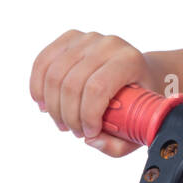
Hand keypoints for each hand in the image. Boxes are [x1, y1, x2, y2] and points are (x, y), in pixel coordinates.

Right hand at [30, 29, 153, 156]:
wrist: (144, 72)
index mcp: (130, 61)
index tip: (90, 133)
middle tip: (74, 131)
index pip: (97, 88)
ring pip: (54, 74)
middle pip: (72, 84)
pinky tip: (44, 103)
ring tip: (62, 121)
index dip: (86, 115)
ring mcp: (88, 38)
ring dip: (53, 106)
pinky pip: (44, 62)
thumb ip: (119, 144)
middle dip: (68, 116)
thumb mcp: (140, 125)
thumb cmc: (141, 99)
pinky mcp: (70, 38)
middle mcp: (109, 44)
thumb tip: (91, 140)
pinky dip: (38, 86)